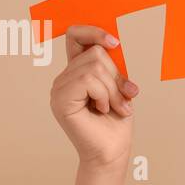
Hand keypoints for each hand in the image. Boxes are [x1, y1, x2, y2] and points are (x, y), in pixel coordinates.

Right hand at [50, 25, 139, 170]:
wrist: (112, 152)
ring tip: (116, 107)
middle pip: (95, 53)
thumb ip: (112, 66)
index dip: (93, 32)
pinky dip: (104, 94)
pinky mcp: (61, 100)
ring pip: (94, 67)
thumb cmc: (116, 122)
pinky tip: (102, 109)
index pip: (75, 36)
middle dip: (117, 76)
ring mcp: (59, 89)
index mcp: (76, 72)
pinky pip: (88, 80)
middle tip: (124, 99)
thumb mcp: (119, 87)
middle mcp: (64, 78)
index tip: (114, 42)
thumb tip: (113, 44)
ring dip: (113, 89)